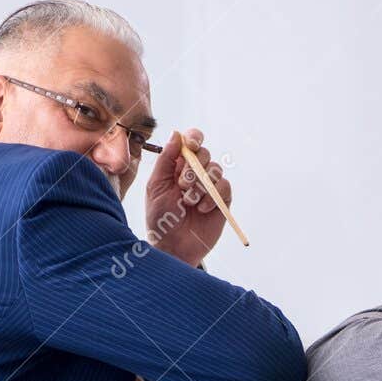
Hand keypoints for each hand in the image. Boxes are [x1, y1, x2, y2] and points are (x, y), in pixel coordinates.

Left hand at [145, 128, 230, 267]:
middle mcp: (195, 173)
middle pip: (205, 153)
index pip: (191, 141)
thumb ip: (166, 160)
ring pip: (216, 169)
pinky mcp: (222, 200)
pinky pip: (225, 186)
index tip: (191, 147)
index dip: (194, 139)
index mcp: (177, 166)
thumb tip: (176, 133)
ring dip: (201, 185)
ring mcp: (209, 187)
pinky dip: (213, 196)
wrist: (173, 246)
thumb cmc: (160, 218)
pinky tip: (202, 209)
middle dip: (193, 168)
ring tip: (189, 202)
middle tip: (182, 187)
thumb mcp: (156, 186)